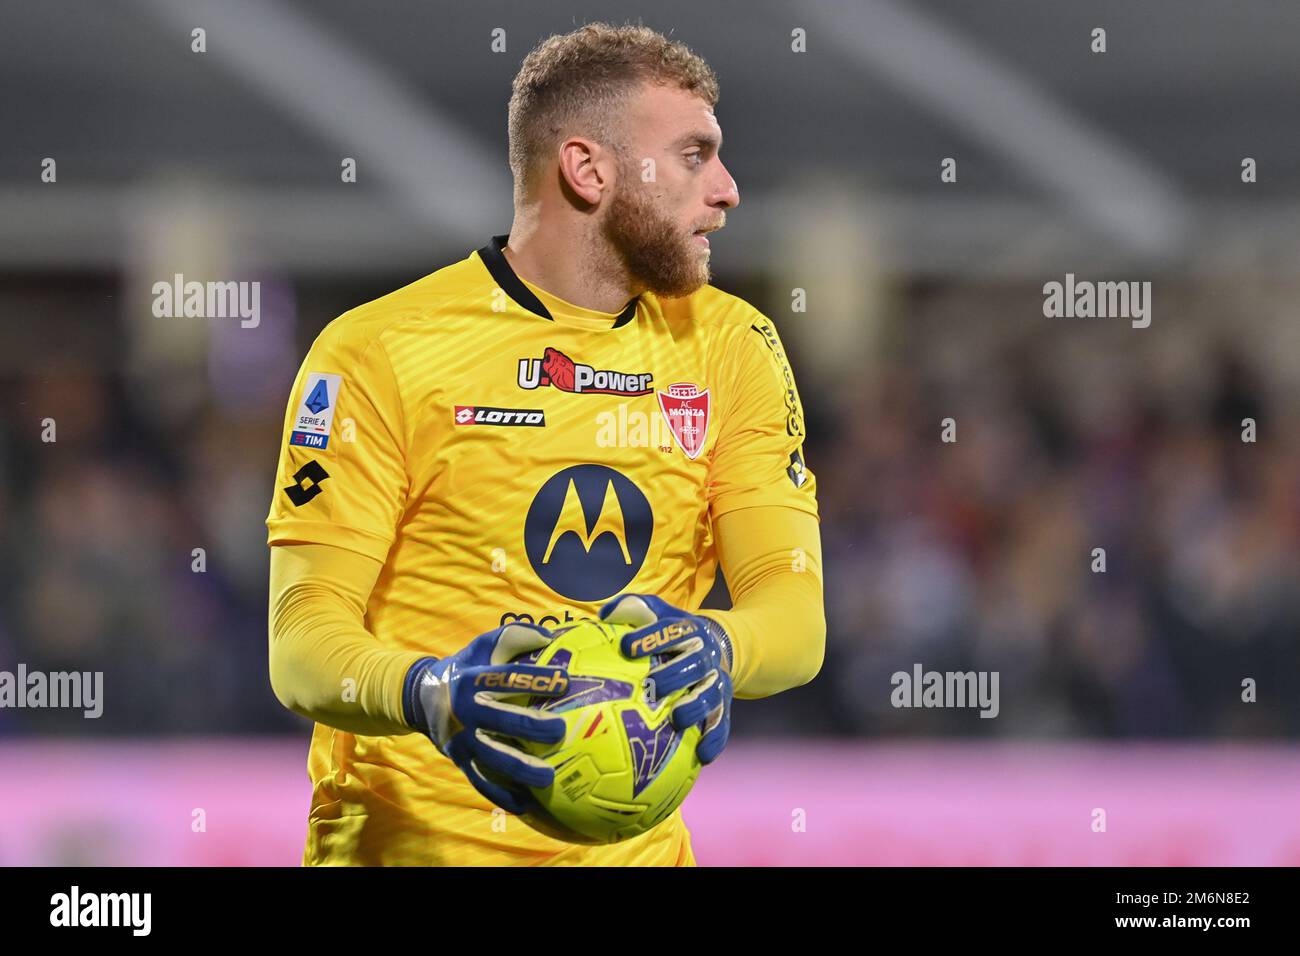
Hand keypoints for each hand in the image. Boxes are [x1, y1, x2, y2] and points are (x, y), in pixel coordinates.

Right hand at [403, 623, 568, 813]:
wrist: (421, 696)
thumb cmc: (466, 666)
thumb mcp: (483, 644)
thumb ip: (515, 636)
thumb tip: (551, 636)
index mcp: (472, 679)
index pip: (507, 678)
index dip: (535, 678)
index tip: (565, 681)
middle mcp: (465, 710)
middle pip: (501, 720)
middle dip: (532, 726)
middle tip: (560, 730)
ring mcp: (461, 739)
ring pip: (492, 757)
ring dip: (520, 769)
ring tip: (548, 777)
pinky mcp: (459, 760)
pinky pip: (481, 781)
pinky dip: (501, 795)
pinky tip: (525, 805)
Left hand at [598, 594, 733, 764]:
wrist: (718, 647)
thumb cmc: (674, 634)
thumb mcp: (659, 615)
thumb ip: (633, 609)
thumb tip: (604, 614)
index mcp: (688, 631)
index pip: (672, 630)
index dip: (650, 638)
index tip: (627, 647)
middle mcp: (706, 656)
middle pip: (694, 664)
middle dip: (673, 674)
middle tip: (651, 686)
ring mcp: (717, 682)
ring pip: (711, 694)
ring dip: (696, 706)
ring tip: (677, 719)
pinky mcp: (724, 707)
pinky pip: (723, 725)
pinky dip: (715, 739)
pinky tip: (702, 756)